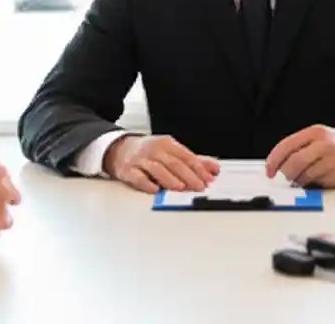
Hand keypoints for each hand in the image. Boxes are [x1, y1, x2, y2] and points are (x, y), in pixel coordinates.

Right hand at [103, 134, 219, 193]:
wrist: (119, 149)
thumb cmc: (149, 152)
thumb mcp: (171, 152)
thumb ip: (193, 161)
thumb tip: (214, 168)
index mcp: (167, 144)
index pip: (186, 156)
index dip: (199, 168)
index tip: (208, 179)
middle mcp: (154, 150)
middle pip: (174, 163)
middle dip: (188, 176)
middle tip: (199, 187)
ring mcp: (141, 160)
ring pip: (157, 169)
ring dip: (170, 179)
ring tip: (181, 188)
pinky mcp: (128, 170)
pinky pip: (138, 177)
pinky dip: (147, 184)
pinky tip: (155, 189)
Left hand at [264, 125, 334, 188]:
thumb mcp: (318, 138)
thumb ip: (299, 147)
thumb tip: (278, 166)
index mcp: (314, 132)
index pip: (287, 146)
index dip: (274, 161)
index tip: (269, 172)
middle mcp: (323, 144)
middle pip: (294, 162)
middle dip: (285, 174)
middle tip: (282, 180)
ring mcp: (332, 159)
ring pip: (305, 175)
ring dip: (298, 181)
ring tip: (300, 180)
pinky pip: (318, 183)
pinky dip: (312, 185)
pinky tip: (315, 181)